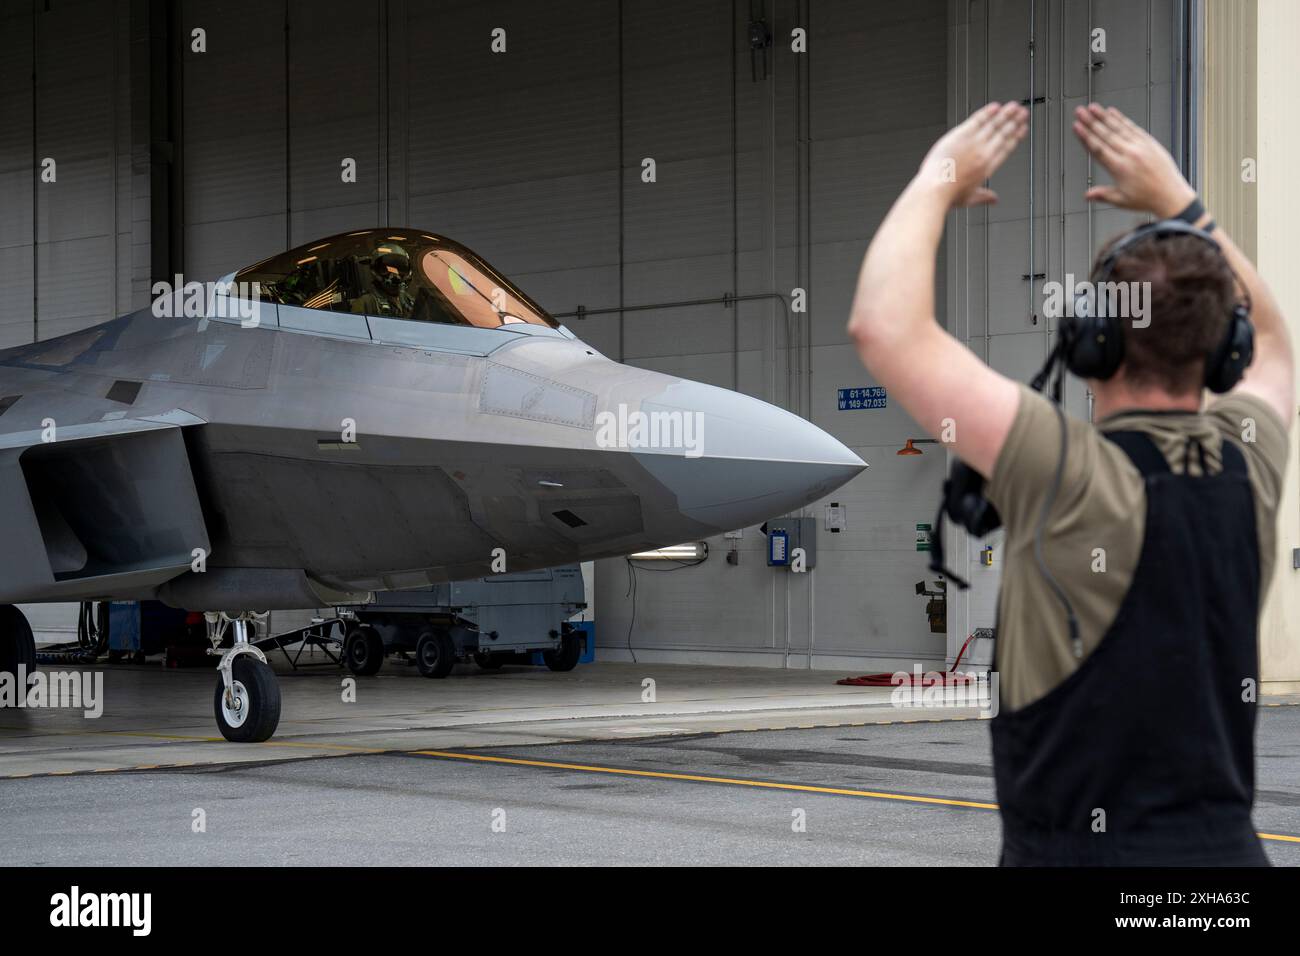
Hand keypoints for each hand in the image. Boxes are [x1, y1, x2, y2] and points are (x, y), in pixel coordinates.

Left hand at [915, 102, 1028, 208]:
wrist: (936, 189)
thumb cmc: (949, 195)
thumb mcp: (970, 199)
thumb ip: (984, 197)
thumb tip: (994, 199)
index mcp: (988, 167)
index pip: (1006, 148)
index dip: (1016, 137)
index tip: (1022, 130)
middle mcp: (984, 153)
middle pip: (1003, 134)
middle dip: (1014, 122)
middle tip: (1023, 113)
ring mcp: (973, 143)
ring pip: (993, 124)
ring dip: (1005, 114)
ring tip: (1014, 106)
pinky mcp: (961, 135)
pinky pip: (977, 120)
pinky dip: (987, 113)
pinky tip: (994, 106)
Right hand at [1072, 104, 1195, 217]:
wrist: (1171, 195)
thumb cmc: (1148, 198)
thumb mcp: (1121, 200)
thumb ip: (1103, 195)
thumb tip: (1087, 195)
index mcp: (1120, 168)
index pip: (1098, 149)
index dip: (1086, 136)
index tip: (1077, 127)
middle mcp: (1130, 154)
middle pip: (1106, 134)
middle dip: (1091, 121)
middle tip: (1080, 112)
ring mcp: (1140, 146)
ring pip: (1118, 127)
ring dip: (1104, 116)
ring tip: (1093, 107)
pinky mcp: (1149, 142)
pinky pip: (1133, 127)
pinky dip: (1122, 119)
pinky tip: (1113, 112)